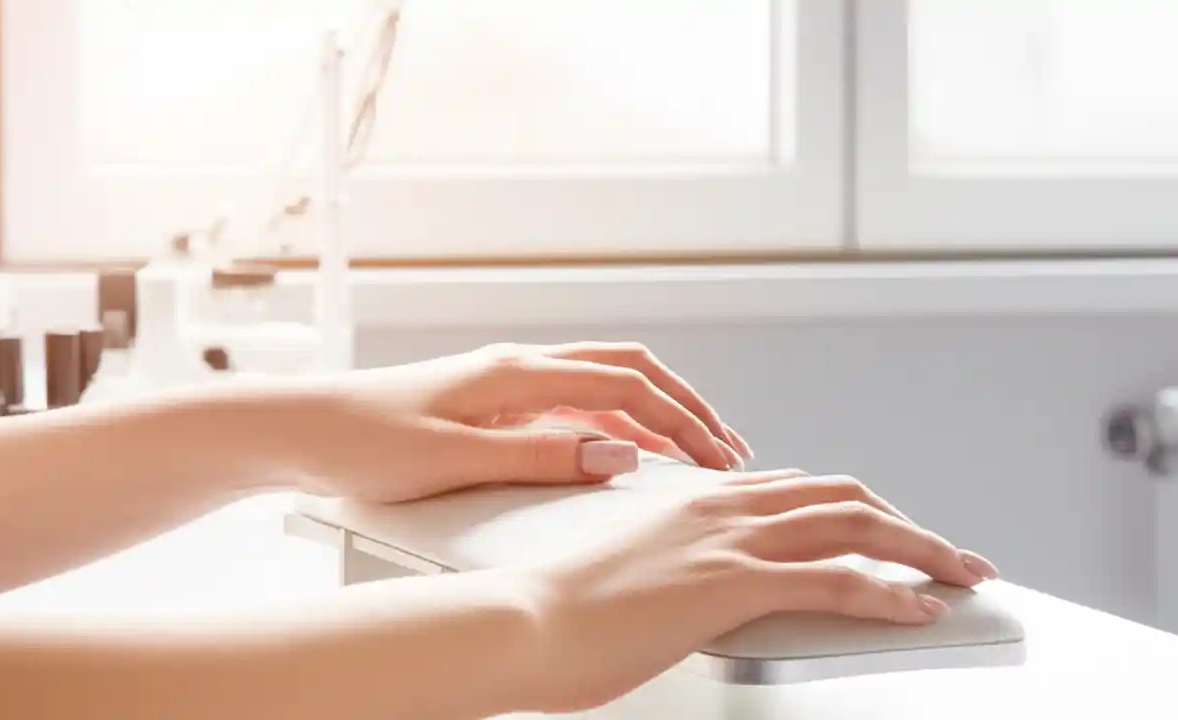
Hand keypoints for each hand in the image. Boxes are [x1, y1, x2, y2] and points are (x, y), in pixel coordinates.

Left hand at [281, 342, 750, 500]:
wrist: (302, 428)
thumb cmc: (363, 442)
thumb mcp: (453, 459)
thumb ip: (540, 458)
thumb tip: (620, 456)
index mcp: (516, 374)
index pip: (625, 386)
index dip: (681, 421)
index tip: (720, 459)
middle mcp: (520, 368)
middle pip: (628, 372)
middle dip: (685, 408)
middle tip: (730, 450)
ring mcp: (509, 383)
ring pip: (605, 386)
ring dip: (656, 416)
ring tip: (697, 455)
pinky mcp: (496, 404)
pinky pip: (575, 406)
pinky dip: (617, 426)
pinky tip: (631, 456)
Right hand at [518, 470, 999, 712]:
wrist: (526, 621)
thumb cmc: (567, 606)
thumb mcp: (637, 569)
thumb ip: (682, 561)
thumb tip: (707, 583)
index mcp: (700, 499)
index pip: (803, 490)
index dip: (861, 510)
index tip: (894, 532)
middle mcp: (722, 507)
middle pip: (844, 498)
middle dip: (909, 524)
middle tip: (951, 553)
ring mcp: (729, 542)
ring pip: (854, 528)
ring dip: (921, 549)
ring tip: (962, 573)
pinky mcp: (730, 583)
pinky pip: (833, 581)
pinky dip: (888, 593)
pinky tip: (917, 610)